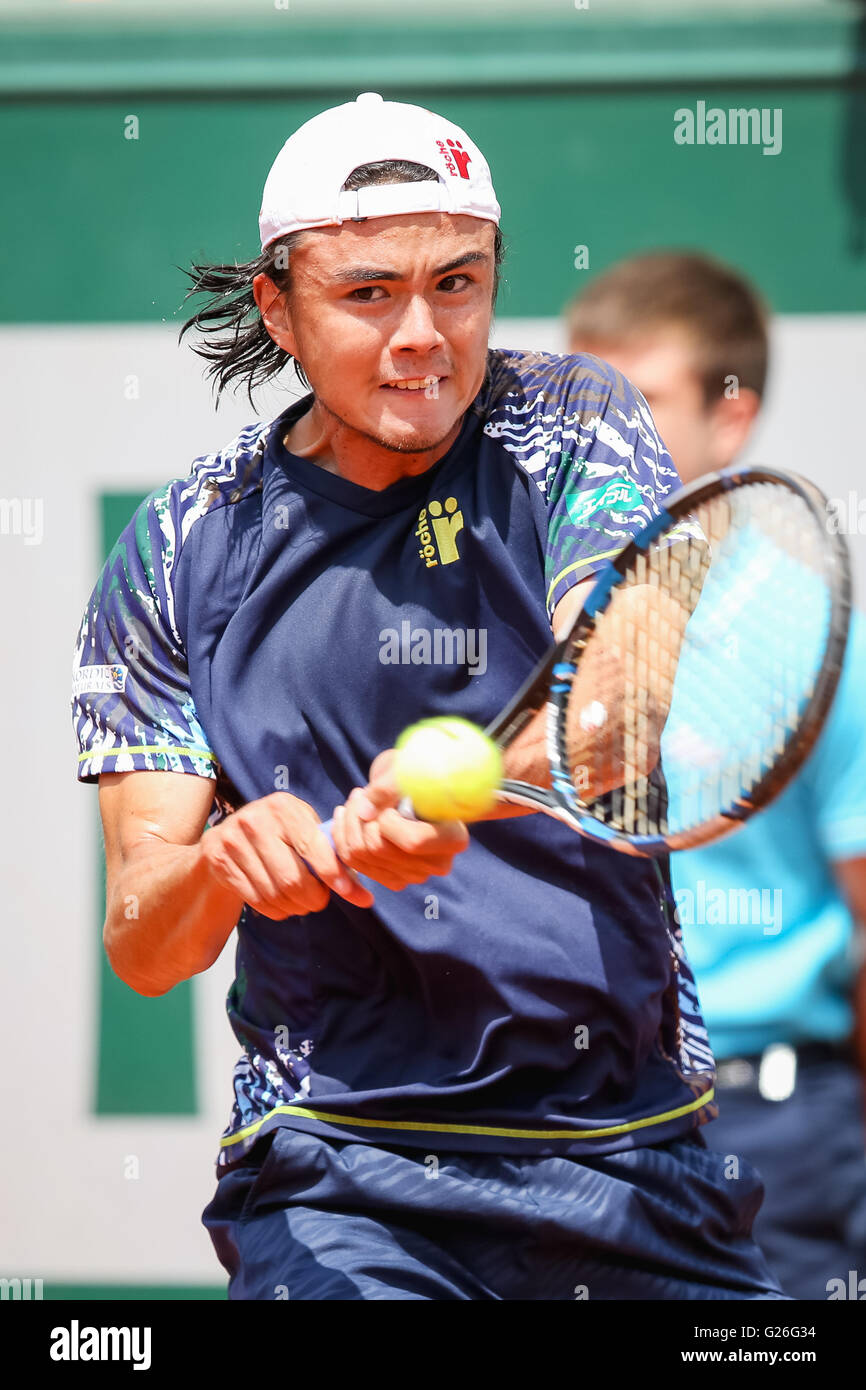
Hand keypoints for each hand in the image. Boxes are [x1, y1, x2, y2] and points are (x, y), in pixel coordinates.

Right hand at [200, 791, 373, 917]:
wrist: (224, 838)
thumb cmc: (278, 835)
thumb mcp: (302, 829)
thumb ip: (331, 853)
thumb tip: (363, 895)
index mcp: (284, 808)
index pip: (313, 847)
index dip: (333, 874)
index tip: (349, 892)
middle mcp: (256, 821)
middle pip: (292, 879)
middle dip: (313, 898)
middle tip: (320, 901)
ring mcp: (234, 841)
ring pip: (275, 894)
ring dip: (295, 907)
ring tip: (301, 903)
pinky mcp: (221, 862)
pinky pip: (257, 900)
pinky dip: (276, 910)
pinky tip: (281, 904)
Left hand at [331, 750, 469, 890]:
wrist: (419, 788)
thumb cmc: (420, 773)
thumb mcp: (409, 769)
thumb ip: (389, 787)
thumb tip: (365, 812)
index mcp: (453, 839)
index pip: (412, 841)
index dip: (388, 821)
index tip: (389, 802)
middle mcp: (438, 864)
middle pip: (380, 849)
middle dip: (360, 816)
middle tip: (360, 793)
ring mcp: (414, 875)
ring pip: (362, 856)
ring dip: (349, 823)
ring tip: (355, 799)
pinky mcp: (393, 879)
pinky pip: (354, 863)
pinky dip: (342, 836)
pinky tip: (347, 815)